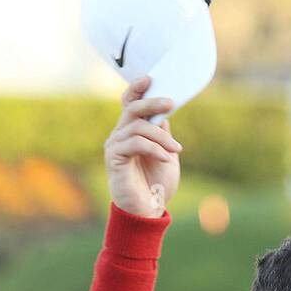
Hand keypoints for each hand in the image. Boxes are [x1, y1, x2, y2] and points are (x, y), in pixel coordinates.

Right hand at [105, 74, 181, 217]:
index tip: (151, 78)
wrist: (148, 212)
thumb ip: (163, 134)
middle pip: (132, 108)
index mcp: (132, 132)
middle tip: (171, 104)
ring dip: (161, 136)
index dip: (137, 88)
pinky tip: (166, 158)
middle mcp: (120, 135)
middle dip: (152, 103)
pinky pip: (134, 143)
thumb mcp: (166, 155)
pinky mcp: (113, 158)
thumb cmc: (157, 186)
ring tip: (176, 150)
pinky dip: (154, 148)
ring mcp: (115, 146)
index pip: (129, 103)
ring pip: (138, 126)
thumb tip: (163, 114)